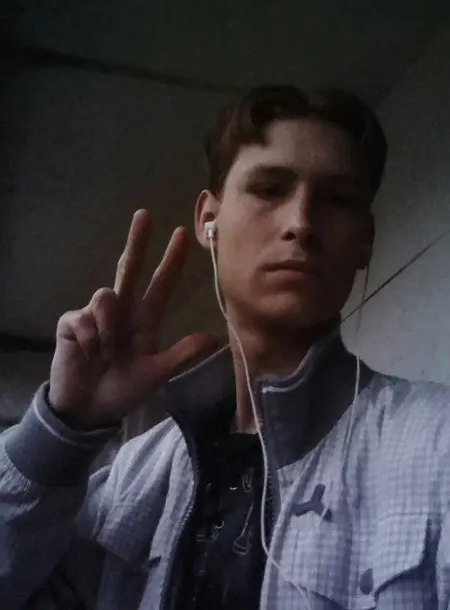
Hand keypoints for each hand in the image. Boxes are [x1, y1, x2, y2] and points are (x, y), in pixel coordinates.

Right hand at [49, 209, 215, 428]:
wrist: (88, 409)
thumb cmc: (123, 389)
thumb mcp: (155, 374)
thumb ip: (180, 356)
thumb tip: (212, 338)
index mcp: (143, 321)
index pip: (160, 285)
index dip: (171, 261)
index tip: (182, 235)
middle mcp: (122, 310)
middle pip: (129, 268)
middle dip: (137, 242)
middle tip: (145, 214)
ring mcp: (95, 315)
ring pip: (106, 295)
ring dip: (108, 326)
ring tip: (105, 353)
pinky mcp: (72, 322)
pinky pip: (83, 318)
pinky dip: (89, 338)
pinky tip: (88, 353)